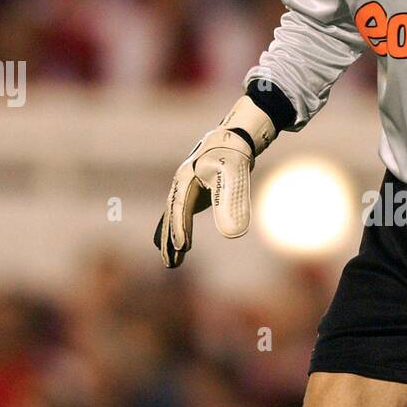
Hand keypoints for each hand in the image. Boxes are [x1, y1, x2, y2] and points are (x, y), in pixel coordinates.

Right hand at [154, 95, 275, 267]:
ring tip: (171, 263)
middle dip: (171, 241)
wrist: (231, 142)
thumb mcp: (236, 177)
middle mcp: (180, 185)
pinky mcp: (189, 196)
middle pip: (172, 217)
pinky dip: (174, 231)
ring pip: (173, 219)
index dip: (181, 228)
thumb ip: (232, 203)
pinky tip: (173, 248)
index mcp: (187, 178)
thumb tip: (233, 235)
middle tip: (171, 264)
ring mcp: (182, 190)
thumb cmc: (234, 157)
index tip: (183, 247)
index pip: (181, 207)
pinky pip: (178, 216)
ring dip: (171, 241)